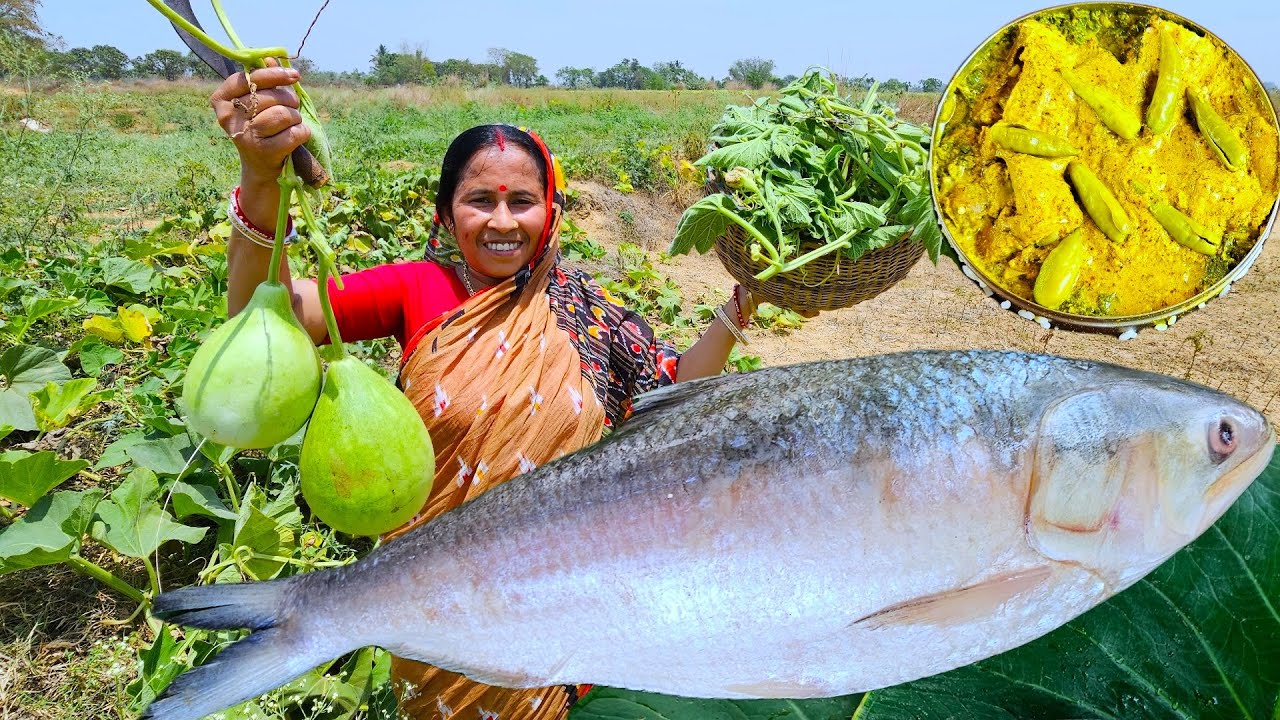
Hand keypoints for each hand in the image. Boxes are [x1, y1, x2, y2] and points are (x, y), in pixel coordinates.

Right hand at [210, 58, 309, 185]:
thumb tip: (272, 59)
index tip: (295, 74)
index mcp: (221, 100)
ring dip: (295, 118)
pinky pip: (295, 133)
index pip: (249, 78)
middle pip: (271, 96)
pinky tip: (295, 137)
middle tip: (291, 108)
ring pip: (284, 114)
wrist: (260, 167)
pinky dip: (302, 133)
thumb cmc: (261, 128)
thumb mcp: (258, 103)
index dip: (274, 74)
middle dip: (289, 100)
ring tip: (290, 124)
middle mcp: (228, 118)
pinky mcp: (264, 152)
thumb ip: (264, 81)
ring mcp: (245, 136)